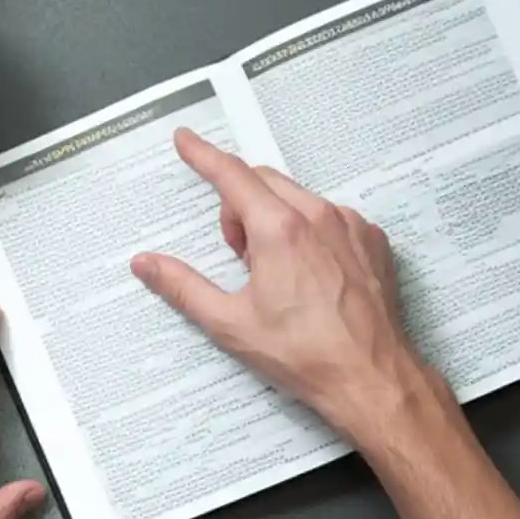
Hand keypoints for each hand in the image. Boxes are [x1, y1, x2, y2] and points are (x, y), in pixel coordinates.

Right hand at [131, 129, 455, 448]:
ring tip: (279, 274)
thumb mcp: (231, 324)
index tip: (185, 140)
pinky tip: (312, 276)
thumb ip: (183, 287)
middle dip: (240, 208)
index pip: (231, 175)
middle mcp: (319, 216)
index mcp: (279, 230)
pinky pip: (330, 217)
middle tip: (240, 258)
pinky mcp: (373, 240)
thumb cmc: (305, 355)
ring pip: (298, 198)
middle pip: (263, 183)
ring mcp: (351, 225)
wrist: (373, 378)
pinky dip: (311, 232)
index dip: (202, 155)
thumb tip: (146, 263)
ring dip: (275, 220)